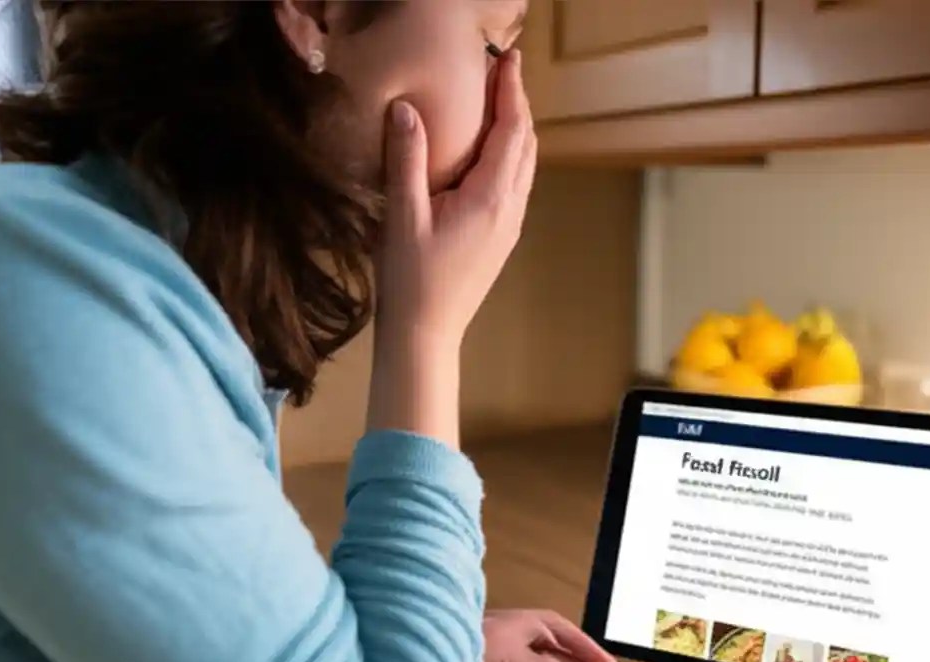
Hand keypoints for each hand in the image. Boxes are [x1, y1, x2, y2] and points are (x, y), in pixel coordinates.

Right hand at [377, 48, 536, 351]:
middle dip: (518, 104)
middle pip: (527, 143)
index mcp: (491, 198)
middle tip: (503, 71)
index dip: (512, 91)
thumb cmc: (411, 280)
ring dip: (516, 129)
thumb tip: (406, 108)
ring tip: (499, 101)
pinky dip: (509, 154)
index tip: (508, 60)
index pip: (512, 131)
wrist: (426, 333)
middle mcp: (510, 209)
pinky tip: (488, 150)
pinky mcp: (501, 236)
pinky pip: (515, 183)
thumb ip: (407, 160)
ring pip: (525, 164)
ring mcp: (510, 225)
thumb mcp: (402, 217)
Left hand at [472, 610, 654, 661]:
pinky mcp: (493, 630)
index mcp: (503, 645)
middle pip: (565, 651)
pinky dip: (561, 642)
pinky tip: (567, 653)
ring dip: (583, 650)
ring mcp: (500, 629)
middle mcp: (508, 631)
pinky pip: (538, 631)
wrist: (395, 637)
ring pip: (554, 635)